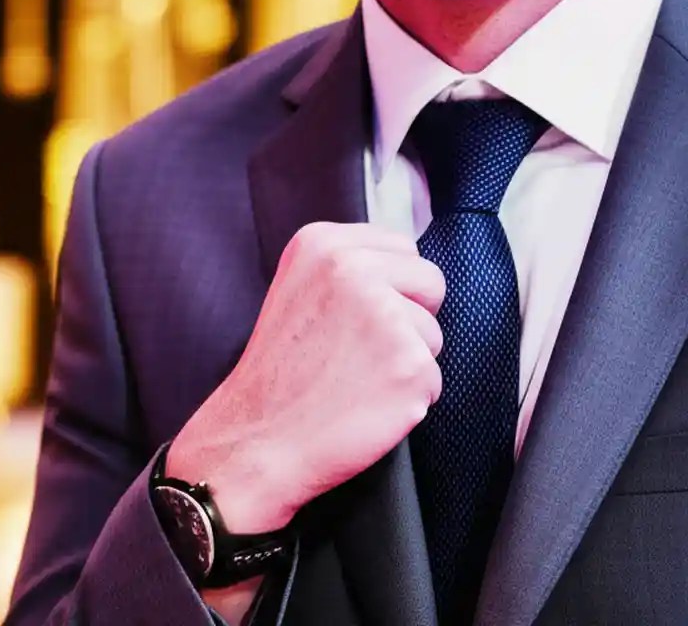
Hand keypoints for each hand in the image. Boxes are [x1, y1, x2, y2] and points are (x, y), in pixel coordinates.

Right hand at [168, 222, 444, 534]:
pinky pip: (432, 380)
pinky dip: (407, 400)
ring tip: (353, 380)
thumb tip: (402, 270)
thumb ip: (345, 270)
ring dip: (405, 363)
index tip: (355, 319)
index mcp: (322, 244)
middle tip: (358, 351)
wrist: (254, 442)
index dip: (389, 290)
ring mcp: (384, 316)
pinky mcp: (409, 364)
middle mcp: (354, 269)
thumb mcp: (295, 292)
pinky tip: (363, 405)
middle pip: (429, 282)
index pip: (402, 249)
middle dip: (409, 318)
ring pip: (432, 334)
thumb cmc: (277, 378)